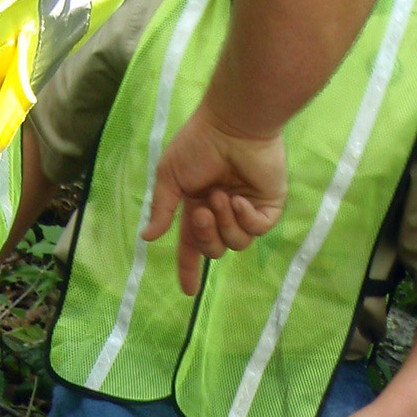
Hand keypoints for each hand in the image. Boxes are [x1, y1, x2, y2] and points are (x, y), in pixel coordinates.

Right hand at [143, 104, 287, 294]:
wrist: (233, 125)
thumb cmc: (199, 144)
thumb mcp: (170, 177)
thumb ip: (162, 209)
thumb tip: (147, 238)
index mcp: (197, 206)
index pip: (192, 245)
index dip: (189, 268)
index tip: (188, 291)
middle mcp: (222, 211)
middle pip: (215, 249)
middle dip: (206, 236)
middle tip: (203, 210)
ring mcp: (247, 210)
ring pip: (238, 243)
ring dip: (226, 223)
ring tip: (223, 195)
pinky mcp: (269, 206)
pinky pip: (258, 231)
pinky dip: (246, 218)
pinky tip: (241, 198)